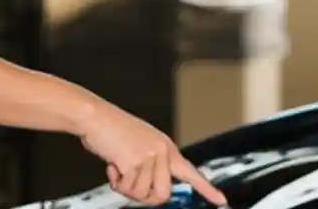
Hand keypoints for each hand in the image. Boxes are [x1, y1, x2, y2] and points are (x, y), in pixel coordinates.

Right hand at [76, 100, 227, 206]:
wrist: (96, 117)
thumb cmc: (114, 132)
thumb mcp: (140, 146)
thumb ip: (152, 165)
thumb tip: (153, 192)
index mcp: (166, 147)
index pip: (190, 172)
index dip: (207, 189)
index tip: (222, 202)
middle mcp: (162, 151)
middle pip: (163, 195)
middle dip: (145, 197)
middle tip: (131, 185)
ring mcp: (150, 156)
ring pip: (142, 194)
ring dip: (126, 187)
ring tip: (120, 167)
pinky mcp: (135, 162)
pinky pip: (127, 188)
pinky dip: (116, 182)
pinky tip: (113, 165)